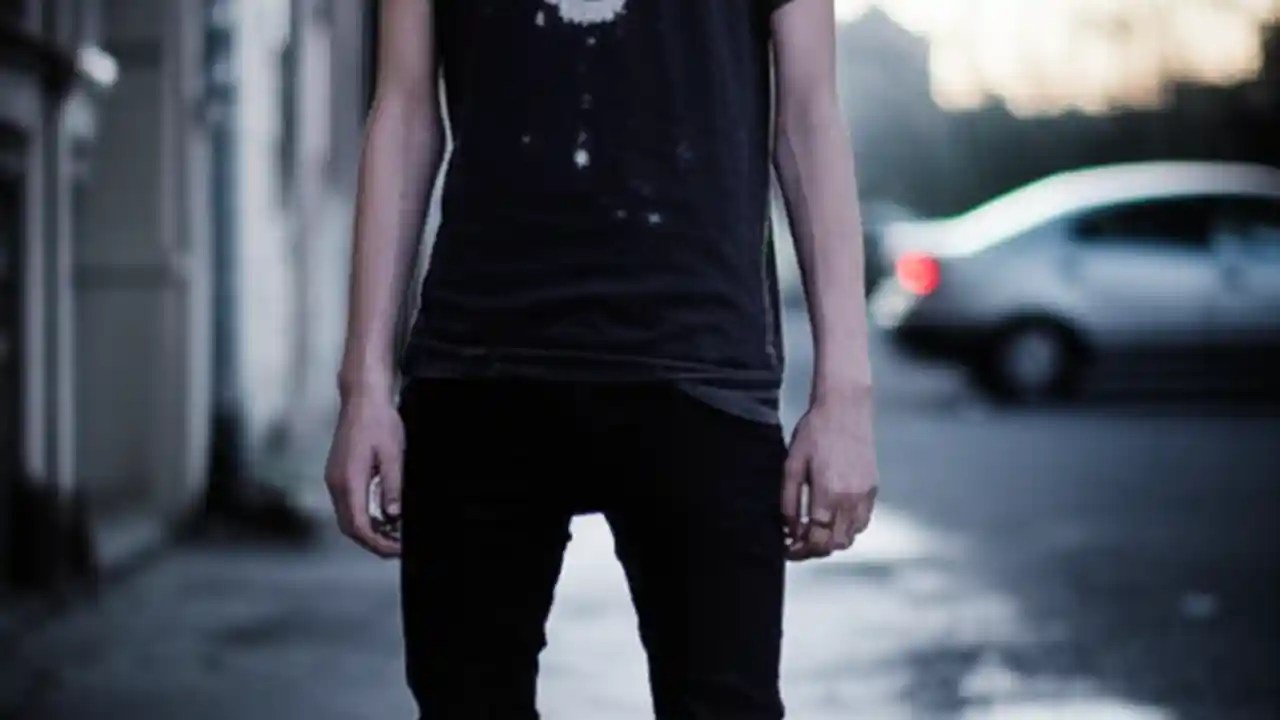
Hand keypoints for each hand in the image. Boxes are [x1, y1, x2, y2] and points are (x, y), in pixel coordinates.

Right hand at [324, 390, 403, 557]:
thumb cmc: (379, 422)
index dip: (377, 543)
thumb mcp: (393, 454)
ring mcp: (334, 478)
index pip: (358, 526)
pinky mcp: (338, 473)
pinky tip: (383, 515)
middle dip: (373, 541)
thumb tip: (393, 515)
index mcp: (348, 481)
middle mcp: (336, 483)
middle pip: (350, 527)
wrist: (362, 398)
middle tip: (398, 547)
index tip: (397, 550)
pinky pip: (348, 504)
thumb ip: (392, 486)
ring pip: (348, 517)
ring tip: (394, 533)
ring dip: (369, 529)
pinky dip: (364, 515)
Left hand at [782, 391, 878, 560]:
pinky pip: (862, 522)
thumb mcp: (792, 465)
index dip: (800, 550)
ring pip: (851, 536)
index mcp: (829, 494)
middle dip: (814, 550)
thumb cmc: (814, 433)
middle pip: (834, 543)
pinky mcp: (873, 488)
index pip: (816, 539)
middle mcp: (851, 500)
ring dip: (831, 541)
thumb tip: (789, 529)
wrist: (845, 408)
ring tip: (813, 533)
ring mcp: (865, 495)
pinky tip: (832, 520)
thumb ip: (790, 501)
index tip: (787, 549)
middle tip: (797, 544)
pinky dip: (847, 529)